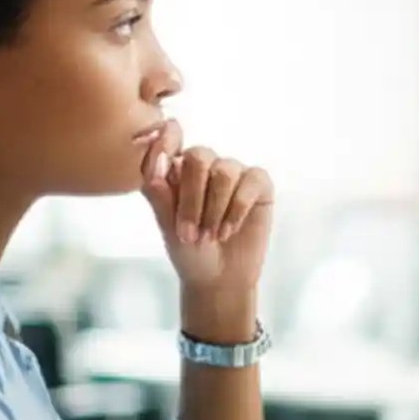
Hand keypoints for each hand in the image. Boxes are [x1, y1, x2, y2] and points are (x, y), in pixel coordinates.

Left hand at [138, 120, 275, 337]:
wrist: (219, 278)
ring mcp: (234, 172)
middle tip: (189, 233)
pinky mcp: (259, 184)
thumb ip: (159, 192)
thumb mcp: (166, 224)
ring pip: (224, 171)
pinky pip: (251, 181)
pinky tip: (228, 231)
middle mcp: (206, 165)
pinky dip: (237, 209)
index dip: (167, 141)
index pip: (170, 141)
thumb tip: (159, 161)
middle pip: (198, 157)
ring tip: (210, 236)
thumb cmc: (189, 251)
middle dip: (192, 197)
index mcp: (176, 169)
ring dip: (215, 208)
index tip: (164, 162)